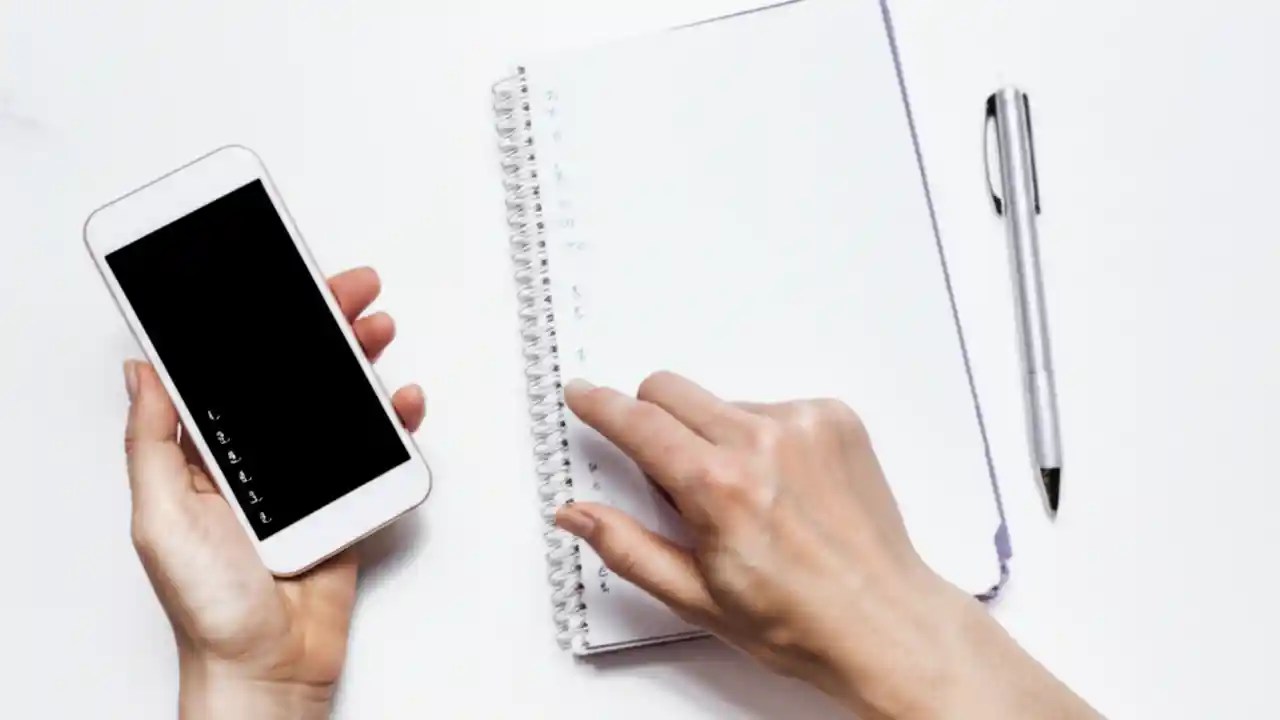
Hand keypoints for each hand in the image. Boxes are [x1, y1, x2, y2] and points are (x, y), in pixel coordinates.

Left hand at [122, 268, 425, 719]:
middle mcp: (256, 460)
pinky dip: (395, 422)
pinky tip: (401, 402)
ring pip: (338, 402)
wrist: (270, 668)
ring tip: (378, 330)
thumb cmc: (208, 607)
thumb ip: (153, 442)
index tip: (277, 282)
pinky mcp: (344, 500)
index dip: (255, 322)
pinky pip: (374, 450)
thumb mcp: (160, 517)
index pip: (232, 371)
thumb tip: (141, 372)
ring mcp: (303, 479)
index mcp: (204, 456)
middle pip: (292, 374)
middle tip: (351, 291)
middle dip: (324, 324)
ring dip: (361, 360)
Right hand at [557, 372, 1096, 719]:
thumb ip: (626, 546)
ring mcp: (803, 424)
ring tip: (746, 496)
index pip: (639, 423)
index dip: (601, 406)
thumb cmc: (801, 620)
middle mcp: (762, 442)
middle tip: (673, 476)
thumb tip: (576, 514)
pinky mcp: (834, 418)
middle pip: (671, 389)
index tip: (584, 394)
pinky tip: (782, 485)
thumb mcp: (696, 597)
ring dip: (714, 435)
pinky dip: (763, 436)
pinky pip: (771, 405)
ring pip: (721, 401)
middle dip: (653, 419)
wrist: (885, 621)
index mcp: (719, 487)